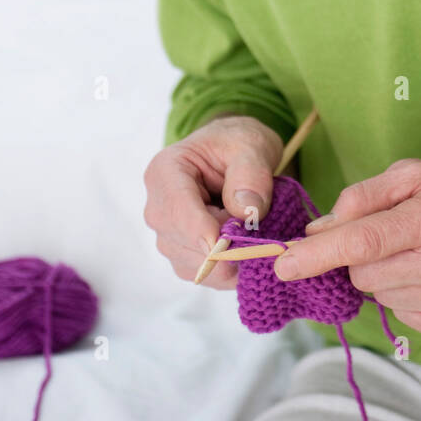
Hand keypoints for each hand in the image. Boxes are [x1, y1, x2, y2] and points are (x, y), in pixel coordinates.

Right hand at [143, 113, 283, 288]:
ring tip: (254, 229)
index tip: (231, 243)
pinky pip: (208, 275)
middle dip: (227, 243)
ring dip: (232, 257)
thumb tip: (247, 214)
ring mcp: (169, 237)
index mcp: (165, 172)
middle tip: (261, 226)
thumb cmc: (238, 145)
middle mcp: (158, 209)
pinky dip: (233, 268)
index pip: (177, 209)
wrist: (234, 156)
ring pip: (197, 265)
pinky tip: (247, 246)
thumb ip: (250, 174)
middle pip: (185, 243)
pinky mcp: (184, 257)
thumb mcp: (251, 146)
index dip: (203, 231)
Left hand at [273, 158, 420, 337]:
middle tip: (395, 233)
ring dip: (385, 273)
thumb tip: (318, 231)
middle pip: (363, 271)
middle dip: (360, 254)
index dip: (316, 254)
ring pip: (378, 294)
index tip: (282, 264)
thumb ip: (364, 197)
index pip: (362, 242)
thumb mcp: (420, 173)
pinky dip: (404, 292)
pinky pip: (400, 313)